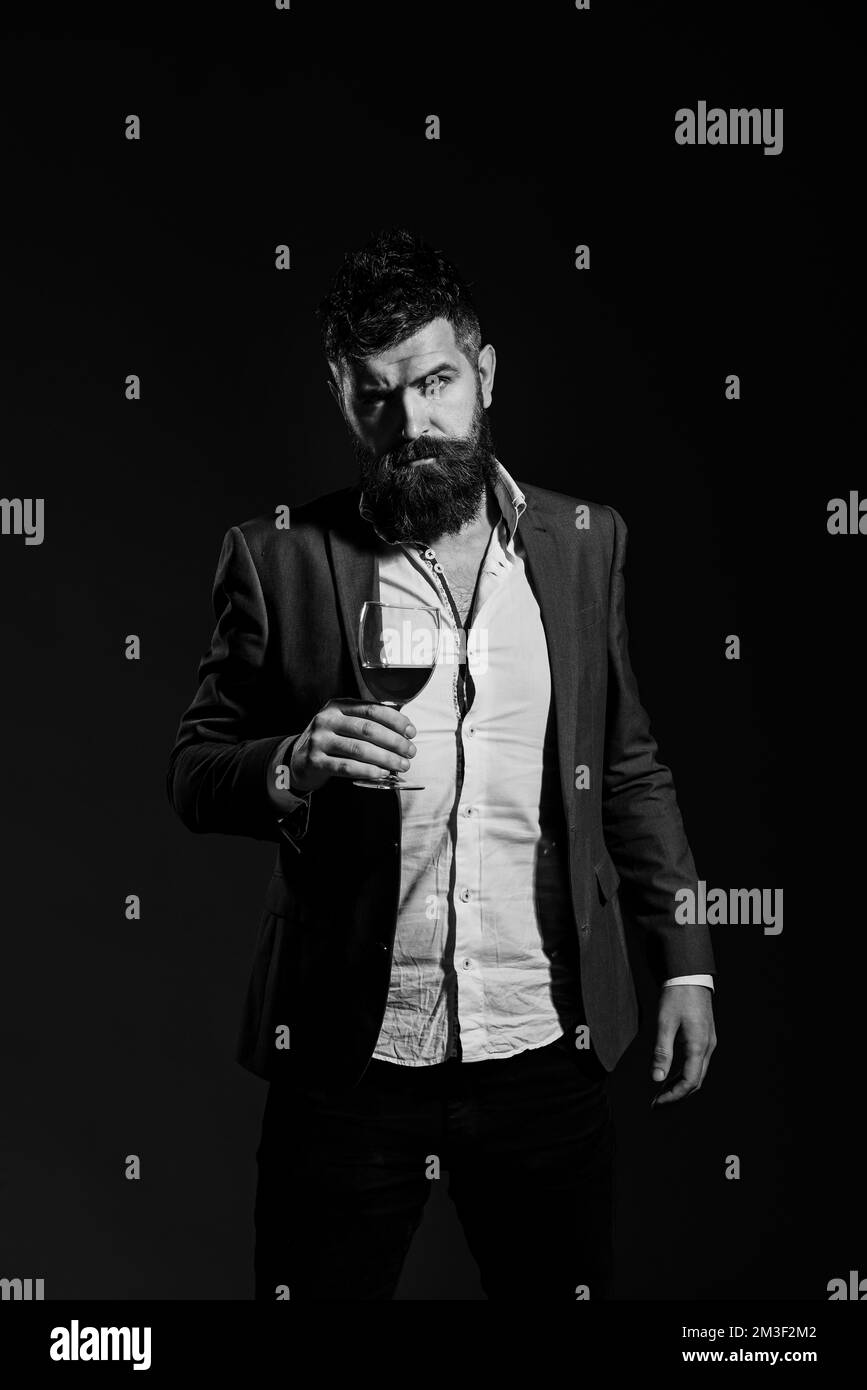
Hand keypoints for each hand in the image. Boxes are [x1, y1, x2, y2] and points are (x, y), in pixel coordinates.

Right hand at [285, 698, 416, 792]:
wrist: (296, 760)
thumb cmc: (329, 742)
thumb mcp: (343, 724)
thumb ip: (367, 723)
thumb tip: (403, 732)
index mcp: (338, 706)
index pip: (372, 709)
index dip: (395, 720)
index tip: (411, 732)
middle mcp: (327, 720)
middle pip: (368, 729)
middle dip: (394, 742)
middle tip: (410, 752)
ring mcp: (319, 740)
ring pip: (359, 749)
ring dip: (385, 758)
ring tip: (401, 765)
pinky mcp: (315, 761)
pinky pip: (346, 766)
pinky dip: (367, 771)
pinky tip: (381, 773)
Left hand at [651, 984, 716, 1105]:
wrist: (690, 975)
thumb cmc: (676, 996)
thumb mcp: (664, 1023)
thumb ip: (662, 1052)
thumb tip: (656, 1079)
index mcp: (698, 1045)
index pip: (690, 1081)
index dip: (674, 1095)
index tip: (657, 1102)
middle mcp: (707, 1047)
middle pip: (696, 1081)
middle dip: (677, 1095)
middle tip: (657, 1103)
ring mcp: (708, 1042)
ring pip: (697, 1073)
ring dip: (681, 1086)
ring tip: (661, 1093)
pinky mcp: (705, 1037)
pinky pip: (697, 1063)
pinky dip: (684, 1074)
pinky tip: (670, 1076)